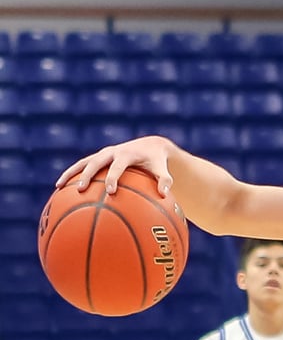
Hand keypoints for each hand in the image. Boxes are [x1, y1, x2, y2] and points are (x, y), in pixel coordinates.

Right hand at [56, 135, 173, 196]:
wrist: (150, 145)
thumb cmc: (157, 160)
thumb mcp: (162, 168)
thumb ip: (164, 179)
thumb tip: (166, 194)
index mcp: (126, 154)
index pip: (117, 167)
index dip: (113, 178)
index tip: (110, 192)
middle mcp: (112, 152)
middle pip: (95, 162)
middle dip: (88, 176)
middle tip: (81, 190)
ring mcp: (103, 154)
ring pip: (83, 162)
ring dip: (71, 173)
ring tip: (59, 187)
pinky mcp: (98, 157)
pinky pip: (82, 166)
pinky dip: (72, 174)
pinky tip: (61, 188)